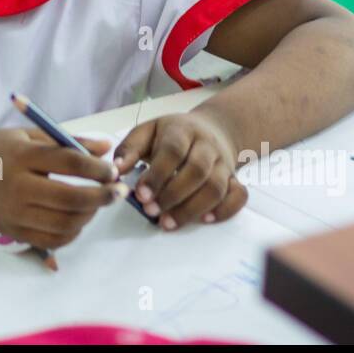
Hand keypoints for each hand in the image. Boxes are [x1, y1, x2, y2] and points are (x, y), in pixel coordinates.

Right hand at [0, 128, 120, 250]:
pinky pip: (52, 240)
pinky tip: (77, 218)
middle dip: (102, 197)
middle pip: (71, 199)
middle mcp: (18, 187)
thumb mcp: (29, 136)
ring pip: (66, 224)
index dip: (98, 169)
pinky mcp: (13, 232)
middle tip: (118, 192)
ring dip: (90, 215)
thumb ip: (68, 142)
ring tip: (97, 203)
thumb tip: (107, 147)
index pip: (69, 163)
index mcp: (22, 156)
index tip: (113, 170)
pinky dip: (72, 232)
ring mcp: (15, 214)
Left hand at [113, 110, 246, 230]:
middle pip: (197, 170)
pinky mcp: (235, 179)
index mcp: (183, 130)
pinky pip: (239, 196)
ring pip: (217, 187)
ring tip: (168, 223)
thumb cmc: (172, 135)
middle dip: (173, 195)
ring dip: (192, 208)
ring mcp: (224, 163)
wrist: (212, 129)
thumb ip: (129, 149)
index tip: (140, 194)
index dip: (157, 174)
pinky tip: (204, 220)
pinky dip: (225, 210)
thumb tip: (115, 170)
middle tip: (151, 212)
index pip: (173, 151)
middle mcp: (207, 146)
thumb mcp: (147, 132)